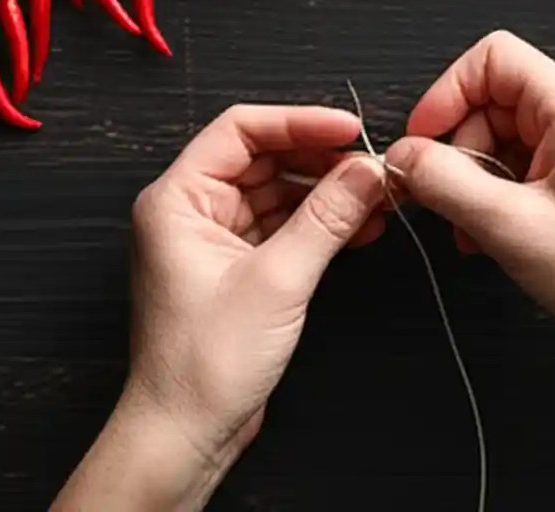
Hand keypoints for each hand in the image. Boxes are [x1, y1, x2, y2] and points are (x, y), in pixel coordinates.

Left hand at [56, 105, 387, 509]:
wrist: (186, 431)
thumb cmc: (202, 365)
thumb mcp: (278, 280)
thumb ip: (328, 218)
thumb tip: (367, 170)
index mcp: (177, 200)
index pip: (241, 130)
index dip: (300, 122)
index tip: (350, 130)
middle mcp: (192, 212)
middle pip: (264, 158)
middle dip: (322, 160)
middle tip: (372, 167)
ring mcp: (215, 239)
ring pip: (279, 192)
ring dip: (328, 194)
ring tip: (377, 198)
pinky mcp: (239, 267)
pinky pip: (284, 226)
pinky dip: (321, 225)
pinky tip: (361, 226)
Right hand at [388, 34, 554, 511]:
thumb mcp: (510, 226)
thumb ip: (445, 182)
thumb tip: (398, 155)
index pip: (493, 58)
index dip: (446, 94)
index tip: (419, 146)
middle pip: (496, 101)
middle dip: (458, 148)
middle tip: (440, 204)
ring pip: (507, 140)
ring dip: (475, 182)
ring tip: (468, 235)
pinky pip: (529, 169)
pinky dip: (500, 197)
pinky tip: (490, 240)